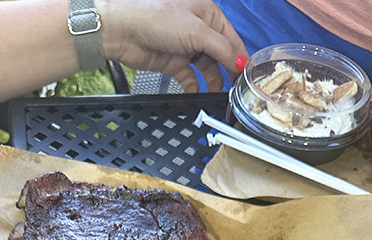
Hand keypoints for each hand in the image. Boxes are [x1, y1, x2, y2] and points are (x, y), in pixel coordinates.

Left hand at [98, 0, 246, 91]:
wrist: (123, 30)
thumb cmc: (156, 17)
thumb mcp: (196, 31)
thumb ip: (221, 48)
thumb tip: (239, 63)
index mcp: (207, 14)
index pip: (231, 38)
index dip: (240, 57)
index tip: (248, 76)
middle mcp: (198, 29)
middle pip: (220, 54)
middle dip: (228, 71)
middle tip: (236, 89)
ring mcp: (185, 46)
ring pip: (206, 67)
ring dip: (213, 80)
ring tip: (218, 93)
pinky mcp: (173, 61)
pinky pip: (189, 76)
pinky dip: (194, 85)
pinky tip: (198, 93)